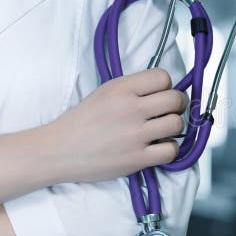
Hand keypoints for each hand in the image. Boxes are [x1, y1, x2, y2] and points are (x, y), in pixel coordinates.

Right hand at [46, 68, 187, 182]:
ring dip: (173, 127)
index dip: (166, 86)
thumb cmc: (83, 121)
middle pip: (176, 100)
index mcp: (121, 88)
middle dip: (176, 105)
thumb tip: (165, 89)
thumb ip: (134, 88)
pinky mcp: (137, 158)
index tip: (159, 94)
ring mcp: (135, 135)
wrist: (58, 151)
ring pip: (177, 124)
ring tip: (160, 130)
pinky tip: (156, 147)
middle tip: (167, 112)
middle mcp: (131, 109)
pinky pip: (171, 150)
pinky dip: (168, 149)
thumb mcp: (105, 92)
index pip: (163, 77)